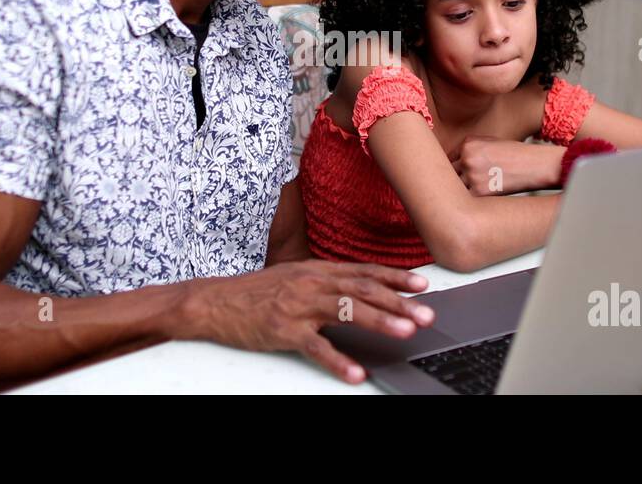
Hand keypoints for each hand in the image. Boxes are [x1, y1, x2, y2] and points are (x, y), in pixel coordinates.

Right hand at [181, 260, 434, 383]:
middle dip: (399, 302)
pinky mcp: (284, 330)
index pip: (365, 272)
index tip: (423, 285)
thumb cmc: (257, 292)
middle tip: (426, 314)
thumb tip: (361, 288)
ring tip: (404, 333)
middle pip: (363, 290)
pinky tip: (356, 372)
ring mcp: (299, 306)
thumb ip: (327, 281)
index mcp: (317, 270)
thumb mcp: (295, 277)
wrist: (216, 301)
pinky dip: (338, 361)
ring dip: (379, 322)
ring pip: (347, 312)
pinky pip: (317, 347)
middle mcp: (312, 283)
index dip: (395, 277)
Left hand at [450, 135, 565, 195]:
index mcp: (467, 144)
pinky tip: (475, 201)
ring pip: (455, 187)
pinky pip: (466, 198)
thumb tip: (453, 165)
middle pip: (448, 172)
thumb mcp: (490, 143)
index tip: (451, 176)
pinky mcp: (479, 192)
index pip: (448, 158)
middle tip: (451, 189)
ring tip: (463, 196)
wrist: (535, 166)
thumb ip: (470, 151)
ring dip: (458, 192)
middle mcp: (467, 158)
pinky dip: (468, 201)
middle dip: (452, 180)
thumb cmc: (515, 155)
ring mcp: (472, 175)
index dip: (450, 169)